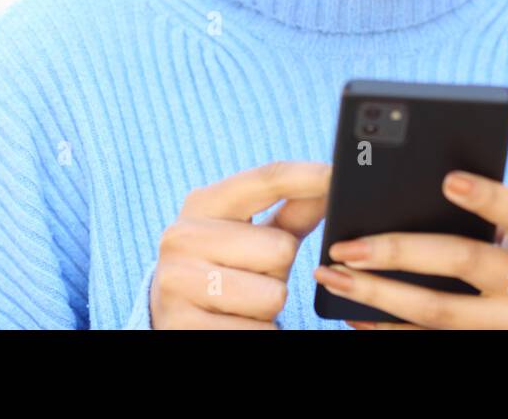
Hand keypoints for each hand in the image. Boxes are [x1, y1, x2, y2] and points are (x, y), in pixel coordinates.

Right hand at [151, 160, 330, 327]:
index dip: (308, 177)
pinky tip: (235, 323)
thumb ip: (292, 209)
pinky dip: (260, 332)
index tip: (337, 176)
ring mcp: (177, 282)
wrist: (170, 315)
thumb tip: (331, 182)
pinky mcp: (183, 325)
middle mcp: (183, 237)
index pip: (266, 180)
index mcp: (202, 203)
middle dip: (280, 270)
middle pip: (281, 249)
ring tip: (244, 302)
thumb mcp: (249, 233)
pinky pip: (259, 331)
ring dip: (270, 307)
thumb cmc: (223, 267)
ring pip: (273, 296)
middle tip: (254, 275)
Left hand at [313, 170, 507, 328]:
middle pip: (464, 262)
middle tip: (346, 244)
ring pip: (438, 312)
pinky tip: (357, 316)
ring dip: (378, 295)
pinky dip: (390, 331)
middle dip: (398, 251)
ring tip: (333, 277)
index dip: (489, 197)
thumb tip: (422, 192)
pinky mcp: (493, 352)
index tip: (449, 179)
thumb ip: (503, 224)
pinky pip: (433, 344)